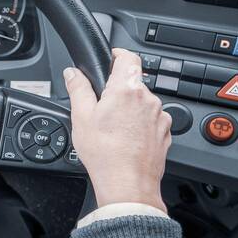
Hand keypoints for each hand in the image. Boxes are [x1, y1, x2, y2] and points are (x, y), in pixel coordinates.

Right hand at [63, 48, 170, 212]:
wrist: (128, 183)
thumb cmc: (106, 154)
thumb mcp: (81, 117)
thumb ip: (78, 89)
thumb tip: (73, 73)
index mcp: (126, 89)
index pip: (128, 57)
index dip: (118, 53)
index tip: (112, 57)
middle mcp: (148, 99)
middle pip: (133, 83)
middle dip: (118, 90)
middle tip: (102, 108)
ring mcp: (159, 116)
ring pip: (142, 103)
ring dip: (130, 109)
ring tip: (114, 129)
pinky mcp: (165, 132)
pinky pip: (151, 120)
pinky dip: (140, 125)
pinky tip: (126, 139)